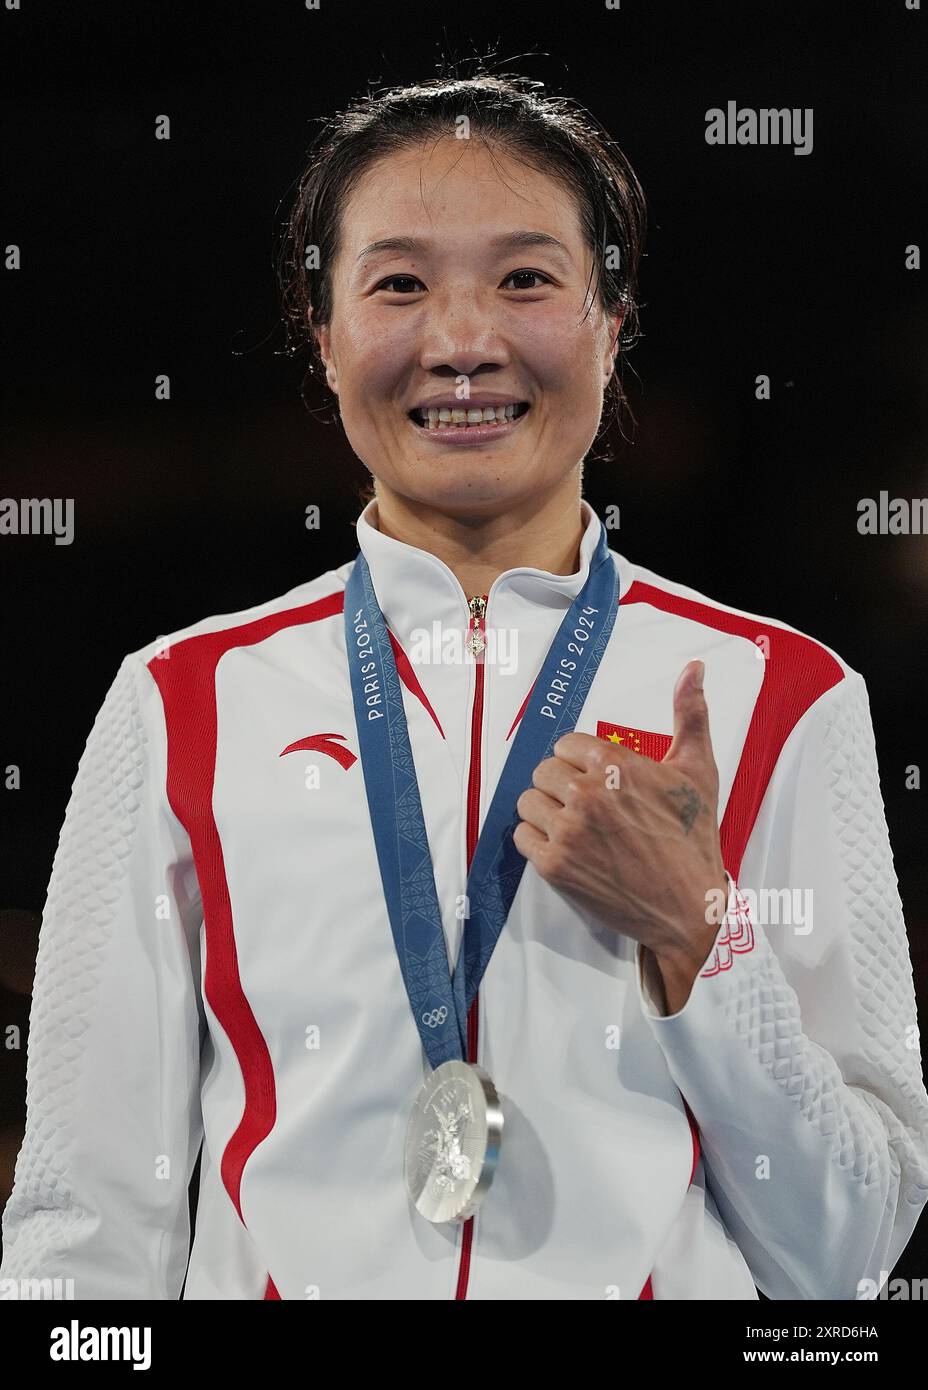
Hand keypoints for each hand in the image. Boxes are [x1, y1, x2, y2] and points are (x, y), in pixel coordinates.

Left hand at [513, 659, 727, 995]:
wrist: (689, 907)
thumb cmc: (693, 839)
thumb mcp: (698, 771)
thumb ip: (690, 714)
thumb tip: (694, 668)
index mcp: (616, 765)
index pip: (566, 744)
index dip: (580, 762)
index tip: (597, 780)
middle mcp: (588, 795)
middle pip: (543, 772)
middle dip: (561, 786)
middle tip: (586, 806)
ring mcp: (568, 832)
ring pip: (528, 802)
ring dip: (545, 812)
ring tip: (573, 826)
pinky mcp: (555, 866)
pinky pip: (522, 836)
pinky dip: (537, 841)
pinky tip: (565, 847)